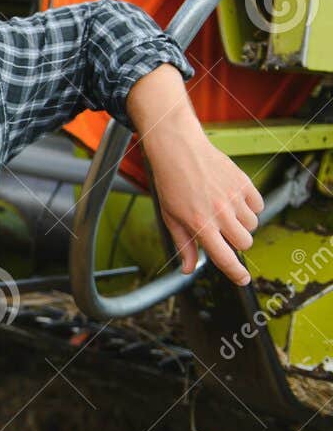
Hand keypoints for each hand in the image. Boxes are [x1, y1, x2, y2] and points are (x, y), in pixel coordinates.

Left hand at [143, 125, 264, 286]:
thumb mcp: (170, 218)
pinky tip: (233, 199)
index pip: (224, 257)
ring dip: (242, 224)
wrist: (179, 150)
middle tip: (221, 231)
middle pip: (244, 243)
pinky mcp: (245, 183)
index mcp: (199, 224)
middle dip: (236, 243)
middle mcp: (219, 213)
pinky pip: (259, 206)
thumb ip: (184, 245)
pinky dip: (250, 207)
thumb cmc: (171, 184)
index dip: (235, 273)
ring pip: (252, 226)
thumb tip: (189, 270)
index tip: (242, 280)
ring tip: (224, 210)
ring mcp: (234, 198)